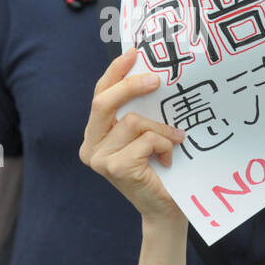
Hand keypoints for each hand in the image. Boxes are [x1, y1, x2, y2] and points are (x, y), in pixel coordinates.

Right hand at [79, 51, 186, 224]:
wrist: (167, 210)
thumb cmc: (161, 171)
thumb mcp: (149, 136)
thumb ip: (142, 114)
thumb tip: (155, 76)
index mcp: (95, 135)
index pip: (99, 96)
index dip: (114, 73)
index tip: (133, 54)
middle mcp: (90, 146)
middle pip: (103, 103)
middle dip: (131, 86)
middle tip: (157, 80)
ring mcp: (99, 158)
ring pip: (133, 122)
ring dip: (161, 130)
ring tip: (174, 142)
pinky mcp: (115, 167)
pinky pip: (145, 139)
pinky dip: (164, 145)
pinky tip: (168, 160)